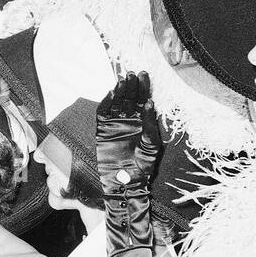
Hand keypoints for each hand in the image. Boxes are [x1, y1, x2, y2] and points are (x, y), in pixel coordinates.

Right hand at [95, 71, 161, 198]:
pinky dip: (106, 102)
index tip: (144, 75)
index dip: (143, 87)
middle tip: (133, 74)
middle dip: (131, 86)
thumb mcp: (152, 145)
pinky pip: (103, 113)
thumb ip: (150, 125)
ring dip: (119, 90)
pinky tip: (111, 93)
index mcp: (142, 121)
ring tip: (123, 80)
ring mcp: (115, 124)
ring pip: (116, 102)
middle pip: (129, 98)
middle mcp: (129, 120)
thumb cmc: (143, 166)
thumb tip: (149, 104)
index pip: (143, 100)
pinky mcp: (103, 130)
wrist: (126, 182)